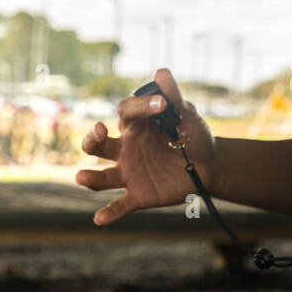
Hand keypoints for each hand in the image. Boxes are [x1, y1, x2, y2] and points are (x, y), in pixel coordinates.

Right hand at [74, 68, 216, 225]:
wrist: (210, 165)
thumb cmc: (193, 136)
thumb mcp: (187, 115)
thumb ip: (174, 97)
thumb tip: (162, 72)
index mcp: (135, 126)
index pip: (125, 112)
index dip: (140, 106)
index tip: (162, 104)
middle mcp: (124, 148)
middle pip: (97, 143)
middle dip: (92, 138)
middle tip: (100, 131)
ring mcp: (129, 172)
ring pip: (102, 176)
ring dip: (90, 177)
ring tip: (81, 176)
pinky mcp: (138, 194)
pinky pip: (120, 204)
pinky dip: (110, 212)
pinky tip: (100, 219)